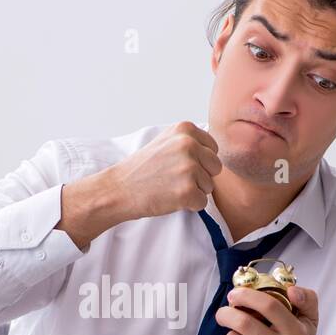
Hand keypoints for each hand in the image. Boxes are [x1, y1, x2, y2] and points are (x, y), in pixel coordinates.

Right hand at [59, 121, 221, 248]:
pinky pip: (202, 203)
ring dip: (193, 191)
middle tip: (174, 178)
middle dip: (200, 177)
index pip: (213, 149)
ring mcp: (189, 168)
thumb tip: (215, 149)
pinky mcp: (187, 191)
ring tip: (169, 187)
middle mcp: (189, 145)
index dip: (199, 162)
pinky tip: (170, 198)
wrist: (120, 188)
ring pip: (209, 186)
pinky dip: (189, 205)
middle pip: (215, 167)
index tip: (178, 165)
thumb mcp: (166, 140)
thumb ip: (190, 140)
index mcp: (185, 129)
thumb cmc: (142, 168)